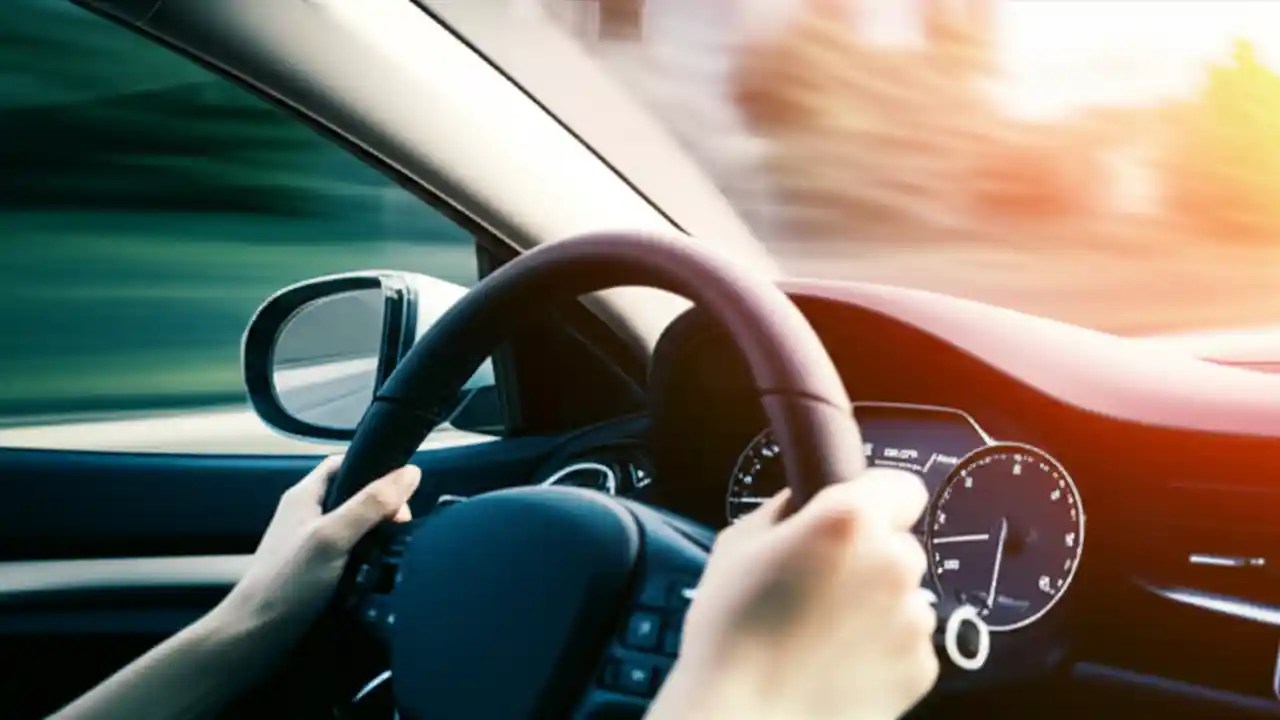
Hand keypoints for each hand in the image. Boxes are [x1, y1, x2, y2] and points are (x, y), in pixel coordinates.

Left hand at [213, 456, 420, 652]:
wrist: (254, 637)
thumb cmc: (287, 581)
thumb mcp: (333, 536)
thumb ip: (370, 504)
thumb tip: (411, 472)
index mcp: (305, 495)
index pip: (345, 464)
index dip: (374, 470)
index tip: (401, 493)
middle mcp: (308, 516)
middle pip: (356, 498)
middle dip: (382, 512)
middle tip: (399, 530)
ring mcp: (312, 546)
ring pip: (357, 531)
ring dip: (376, 542)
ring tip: (389, 557)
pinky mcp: (318, 573)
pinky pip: (352, 559)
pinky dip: (366, 566)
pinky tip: (376, 578)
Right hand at [649, 468, 937, 719]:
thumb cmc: (730, 633)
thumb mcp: (738, 543)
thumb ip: (787, 510)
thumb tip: (807, 503)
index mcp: (849, 521)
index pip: (902, 485)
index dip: (875, 500)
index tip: (852, 519)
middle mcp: (893, 563)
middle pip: (899, 545)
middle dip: (868, 558)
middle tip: (820, 584)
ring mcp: (913, 619)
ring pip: (904, 595)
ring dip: (874, 605)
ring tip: (822, 632)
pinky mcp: (920, 667)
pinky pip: (906, 642)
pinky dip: (880, 649)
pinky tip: (836, 662)